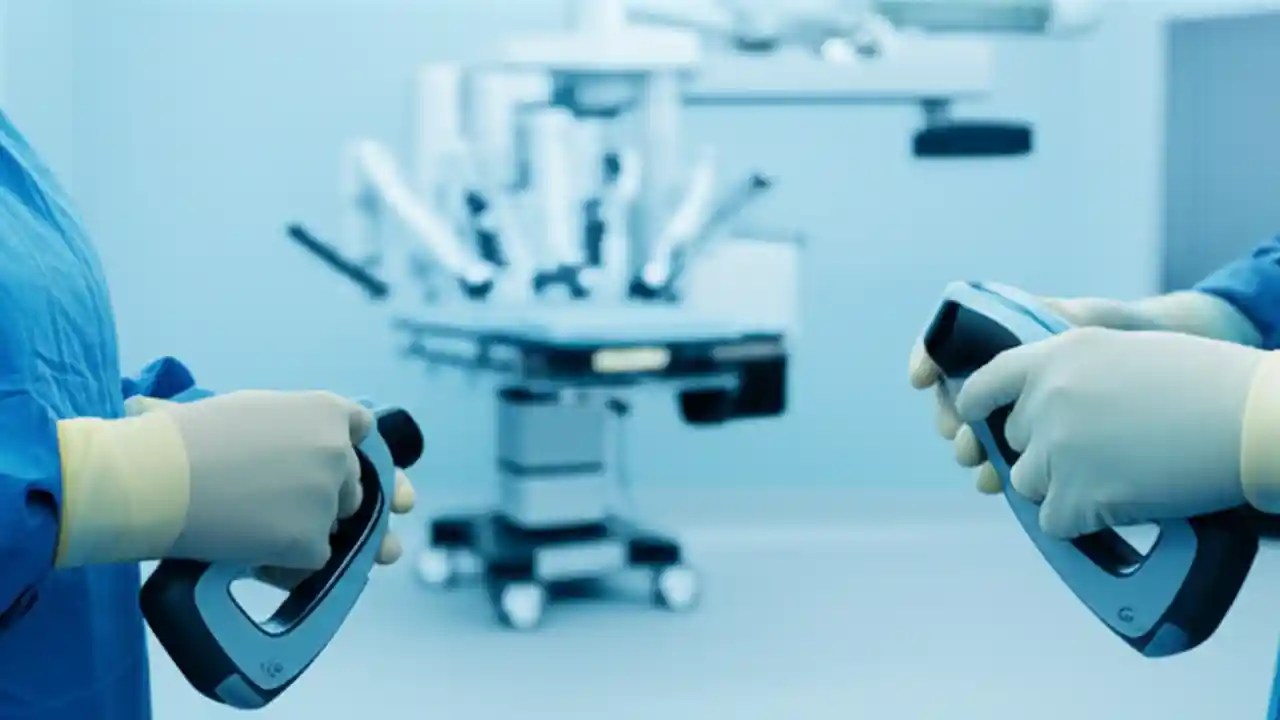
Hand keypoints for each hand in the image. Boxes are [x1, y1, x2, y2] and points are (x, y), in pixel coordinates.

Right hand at [147, 391, 415, 569]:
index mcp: (326, 411)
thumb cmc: (184, 436)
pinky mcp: (312, 542)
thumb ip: (283, 424)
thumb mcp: (247, 410)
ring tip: (255, 525)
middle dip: (325, 496)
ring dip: (307, 530)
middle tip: (272, 502)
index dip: (347, 450)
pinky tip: (252, 553)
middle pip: (352, 482)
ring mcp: (329, 499)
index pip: (362, 429)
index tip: (332, 466)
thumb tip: (259, 432)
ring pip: (333, 523)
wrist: (155, 477)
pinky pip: (312, 560)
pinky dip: (287, 564)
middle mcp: (339, 451)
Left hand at [909, 290, 1260, 492]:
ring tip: (1119, 477)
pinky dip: (1083, 523)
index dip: (977, 406)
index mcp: (1055, 353)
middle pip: (1016, 443)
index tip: (975, 420)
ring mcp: (1057, 446)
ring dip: (1065, 489)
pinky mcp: (1076, 493)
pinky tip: (1121, 506)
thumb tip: (1045, 407)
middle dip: (1049, 453)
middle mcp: (1045, 397)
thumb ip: (1075, 375)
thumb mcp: (1125, 352)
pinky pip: (1054, 522)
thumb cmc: (1207, 384)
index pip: (987, 382)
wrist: (1250, 418)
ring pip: (1029, 484)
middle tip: (1105, 453)